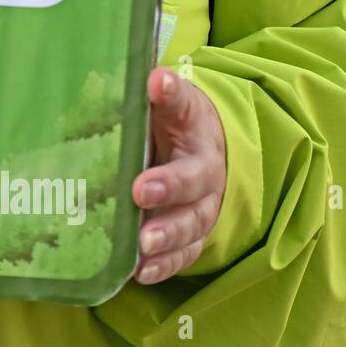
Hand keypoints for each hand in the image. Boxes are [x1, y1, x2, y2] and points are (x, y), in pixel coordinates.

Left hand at [131, 66, 226, 283]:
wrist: (202, 156)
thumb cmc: (171, 128)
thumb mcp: (166, 103)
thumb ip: (158, 91)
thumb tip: (152, 74)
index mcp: (195, 130)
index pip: (185, 110)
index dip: (169, 97)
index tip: (156, 84)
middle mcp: (205, 174)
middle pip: (193, 183)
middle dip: (168, 188)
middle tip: (140, 191)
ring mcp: (201, 209)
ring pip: (190, 225)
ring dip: (166, 235)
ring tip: (142, 244)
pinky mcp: (190, 238)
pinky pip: (182, 255)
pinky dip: (163, 265)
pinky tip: (140, 272)